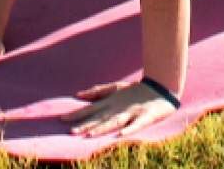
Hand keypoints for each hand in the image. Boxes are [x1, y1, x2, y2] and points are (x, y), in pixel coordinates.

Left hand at [62, 79, 179, 138]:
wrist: (161, 88)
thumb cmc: (135, 91)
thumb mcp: (115, 88)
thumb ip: (98, 92)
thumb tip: (79, 94)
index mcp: (111, 102)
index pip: (91, 109)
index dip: (78, 114)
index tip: (62, 119)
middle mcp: (118, 108)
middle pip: (100, 118)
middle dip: (86, 124)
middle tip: (71, 131)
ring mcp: (132, 113)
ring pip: (115, 122)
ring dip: (102, 128)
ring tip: (89, 135)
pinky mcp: (145, 117)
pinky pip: (137, 125)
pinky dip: (129, 129)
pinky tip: (121, 135)